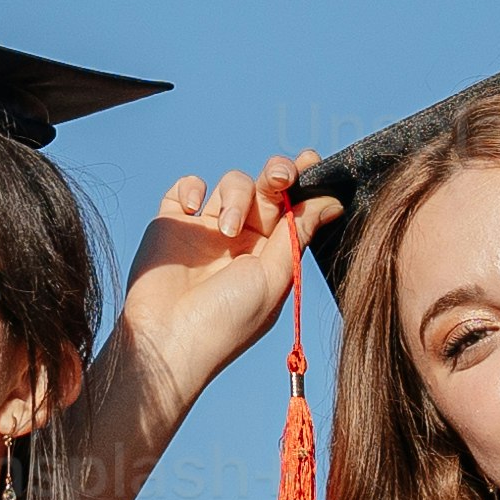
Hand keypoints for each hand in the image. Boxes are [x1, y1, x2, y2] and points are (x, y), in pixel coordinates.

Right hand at [45, 156, 336, 499]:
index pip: (293, 209)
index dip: (305, 182)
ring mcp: (205, 230)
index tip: (314, 160)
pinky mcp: (171, 224)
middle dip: (277, 174)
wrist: (168, 339)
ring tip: (230, 230)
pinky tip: (194, 209)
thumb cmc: (227, 320)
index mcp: (270, 254)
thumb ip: (298, 234)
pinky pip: (187, 188)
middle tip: (279, 177)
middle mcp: (241, 240)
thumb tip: (331, 201)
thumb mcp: (274, 278)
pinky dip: (193, 188)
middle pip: (266, 188)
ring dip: (238, 196)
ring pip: (231, 183)